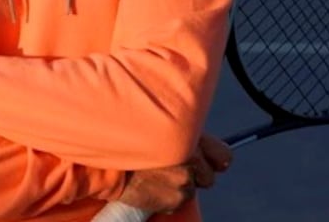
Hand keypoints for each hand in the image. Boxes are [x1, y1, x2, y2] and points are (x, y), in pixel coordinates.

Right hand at [117, 133, 233, 214]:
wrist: (105, 161)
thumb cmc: (127, 139)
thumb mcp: (156, 126)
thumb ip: (184, 135)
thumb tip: (208, 154)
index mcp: (190, 137)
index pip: (223, 156)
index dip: (212, 160)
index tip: (202, 160)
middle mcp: (191, 158)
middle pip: (208, 177)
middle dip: (193, 174)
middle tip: (168, 168)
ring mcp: (184, 180)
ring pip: (192, 189)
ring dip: (177, 185)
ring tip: (154, 175)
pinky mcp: (175, 199)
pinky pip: (178, 202)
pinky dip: (166, 197)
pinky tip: (150, 186)